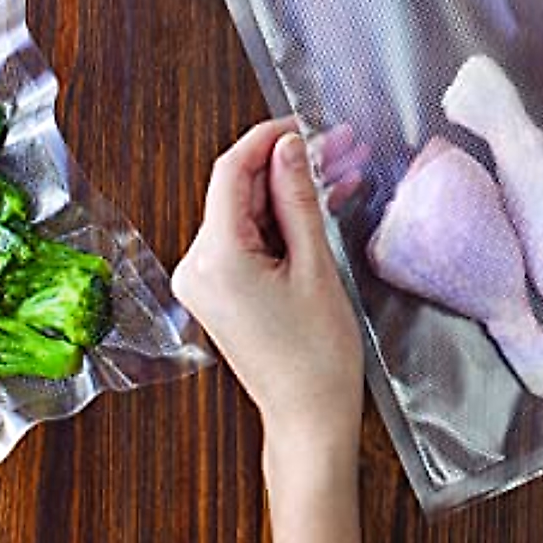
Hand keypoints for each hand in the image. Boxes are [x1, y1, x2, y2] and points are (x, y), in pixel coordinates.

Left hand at [172, 119, 363, 460]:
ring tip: (344, 170)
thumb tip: (291, 147)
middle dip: (292, 164)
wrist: (309, 418)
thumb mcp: (316, 265)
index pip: (232, 171)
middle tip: (340, 146)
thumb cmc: (316, 357)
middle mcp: (198, 265)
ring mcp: (206, 278)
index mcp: (214, 258)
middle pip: (242, 190)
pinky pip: (251, 236)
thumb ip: (298, 198)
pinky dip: (285, 220)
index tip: (304, 124)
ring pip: (251, 210)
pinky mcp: (221, 287)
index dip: (269, 138)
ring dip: (294, 190)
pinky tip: (325, 203)